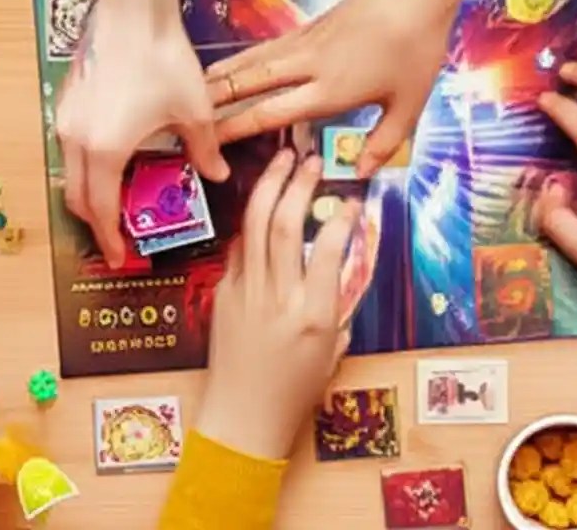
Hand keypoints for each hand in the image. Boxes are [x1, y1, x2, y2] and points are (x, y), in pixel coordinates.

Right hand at [56, 4, 229, 268]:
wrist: (132, 10)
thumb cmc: (161, 57)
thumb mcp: (194, 111)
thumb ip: (205, 149)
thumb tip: (217, 173)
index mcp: (106, 150)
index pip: (103, 210)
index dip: (111, 238)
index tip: (119, 257)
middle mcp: (77, 138)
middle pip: (79, 197)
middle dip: (97, 222)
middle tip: (118, 236)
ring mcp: (68, 118)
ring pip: (72, 171)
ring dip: (91, 192)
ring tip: (119, 199)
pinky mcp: (68, 100)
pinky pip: (71, 146)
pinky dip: (87, 164)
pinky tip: (114, 158)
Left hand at [196, 149, 360, 458]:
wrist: (242, 417)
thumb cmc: (295, 389)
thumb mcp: (334, 349)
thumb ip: (340, 304)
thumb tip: (344, 262)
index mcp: (313, 314)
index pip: (330, 249)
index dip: (342, 216)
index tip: (352, 199)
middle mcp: (278, 298)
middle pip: (284, 224)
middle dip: (299, 183)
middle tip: (312, 160)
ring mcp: (246, 293)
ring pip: (254, 225)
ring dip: (270, 186)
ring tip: (284, 160)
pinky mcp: (224, 293)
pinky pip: (239, 246)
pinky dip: (252, 220)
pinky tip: (264, 203)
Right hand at [205, 0, 450, 177]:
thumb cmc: (415, 49)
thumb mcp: (407, 106)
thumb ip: (382, 143)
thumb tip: (360, 174)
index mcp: (329, 91)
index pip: (268, 114)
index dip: (234, 131)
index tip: (209, 145)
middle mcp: (308, 67)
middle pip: (248, 85)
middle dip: (213, 104)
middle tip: (183, 119)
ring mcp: (305, 43)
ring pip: (251, 62)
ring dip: (220, 78)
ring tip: (192, 92)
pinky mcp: (309, 27)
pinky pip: (265, 48)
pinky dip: (241, 59)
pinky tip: (231, 65)